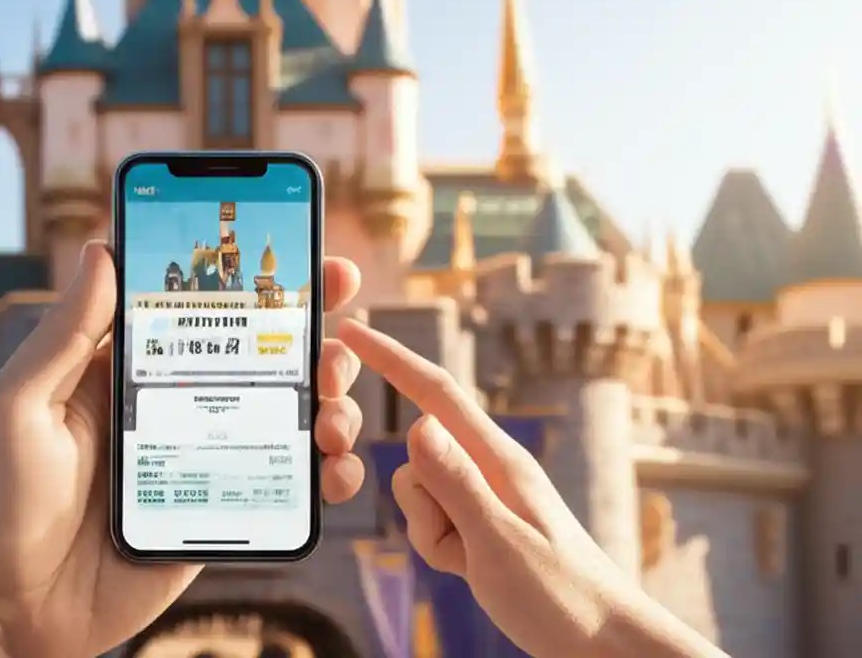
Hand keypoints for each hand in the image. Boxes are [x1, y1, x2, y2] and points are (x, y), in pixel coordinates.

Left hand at [0, 243, 364, 657]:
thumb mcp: (19, 405)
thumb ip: (67, 333)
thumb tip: (102, 248)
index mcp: (124, 372)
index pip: (201, 311)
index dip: (258, 282)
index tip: (310, 257)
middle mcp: (169, 410)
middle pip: (260, 361)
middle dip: (312, 342)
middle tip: (338, 342)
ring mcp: (197, 464)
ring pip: (284, 421)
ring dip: (328, 406)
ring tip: (334, 411)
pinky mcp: (214, 518)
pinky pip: (282, 490)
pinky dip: (323, 477)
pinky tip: (336, 470)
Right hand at [338, 319, 726, 657]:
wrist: (603, 642)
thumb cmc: (563, 595)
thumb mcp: (498, 540)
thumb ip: (456, 483)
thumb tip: (417, 424)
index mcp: (498, 459)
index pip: (435, 393)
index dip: (390, 358)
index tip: (352, 329)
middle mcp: (488, 469)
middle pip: (416, 457)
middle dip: (417, 501)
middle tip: (458, 541)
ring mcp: (482, 497)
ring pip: (417, 494)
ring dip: (431, 533)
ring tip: (474, 561)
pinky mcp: (477, 524)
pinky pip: (429, 524)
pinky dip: (439, 550)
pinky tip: (473, 570)